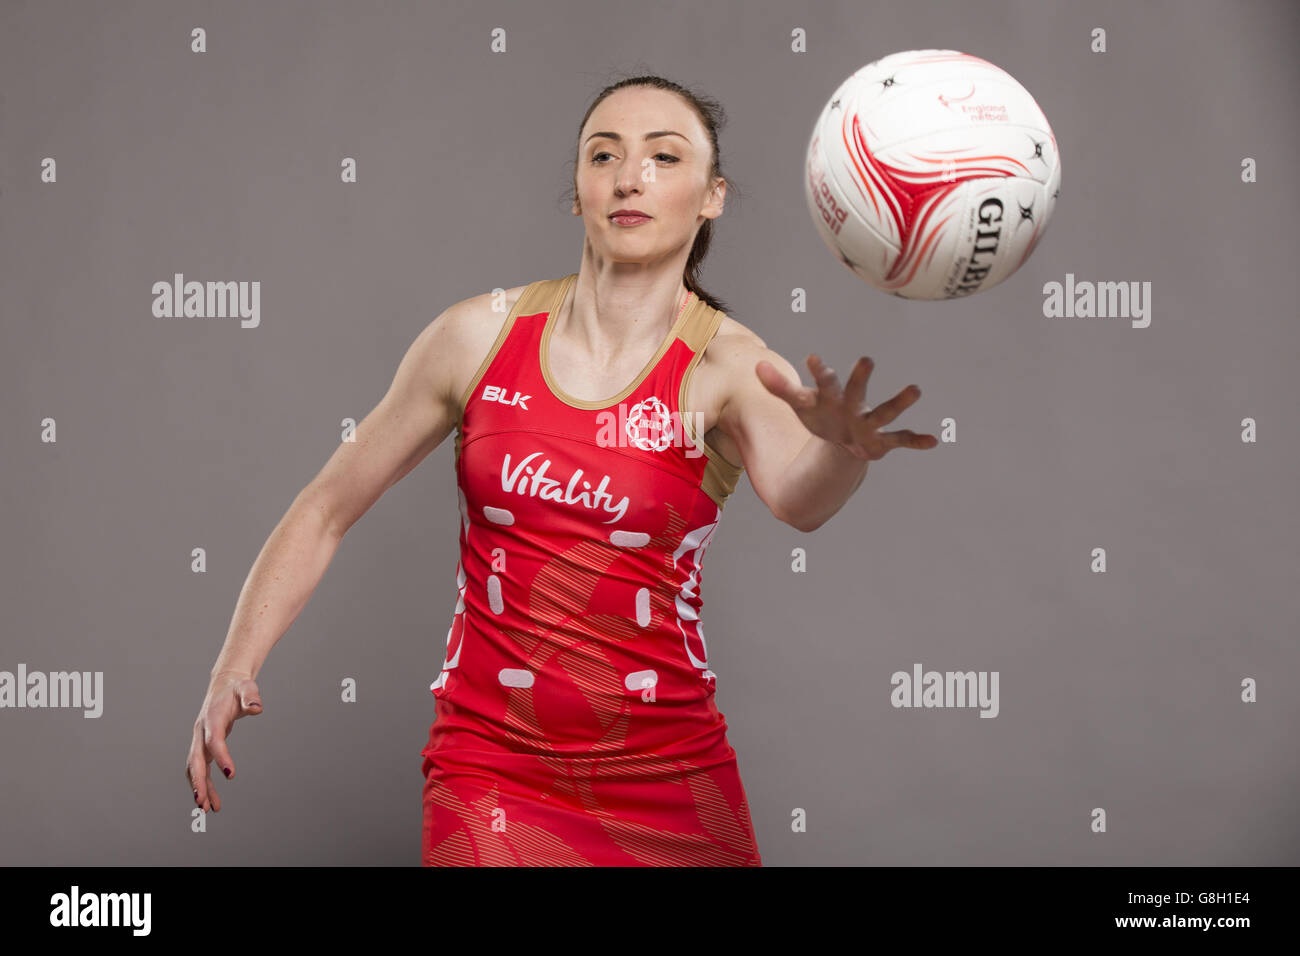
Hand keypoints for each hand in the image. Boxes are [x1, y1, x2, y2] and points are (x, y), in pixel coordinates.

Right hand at [186, 671, 262, 812]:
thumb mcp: (246, 688)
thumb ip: (251, 697)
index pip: (213, 741)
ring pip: (196, 769)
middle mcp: (201, 733)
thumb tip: (257, 707)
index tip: (230, 775)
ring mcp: (200, 741)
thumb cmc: (237, 689)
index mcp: (212, 719)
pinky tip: (214, 802)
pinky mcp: (204, 748)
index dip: (221, 757)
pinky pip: (202, 770)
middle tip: (202, 803)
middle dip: (198, 782)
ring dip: (200, 789)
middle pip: (196, 760)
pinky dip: (206, 786)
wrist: (224, 686)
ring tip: (208, 810)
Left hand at [755, 354, 937, 460]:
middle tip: (866, 360)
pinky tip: (933, 441)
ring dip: (900, 401)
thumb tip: (756, 364)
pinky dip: (916, 440)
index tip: (811, 359)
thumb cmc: (821, 415)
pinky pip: (901, 439)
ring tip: (916, 389)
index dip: (819, 373)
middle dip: (860, 378)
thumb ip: (779, 386)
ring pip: (886, 411)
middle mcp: (854, 406)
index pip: (825, 382)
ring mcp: (870, 422)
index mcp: (833, 396)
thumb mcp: (799, 404)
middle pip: (856, 390)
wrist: (840, 439)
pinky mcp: (881, 441)